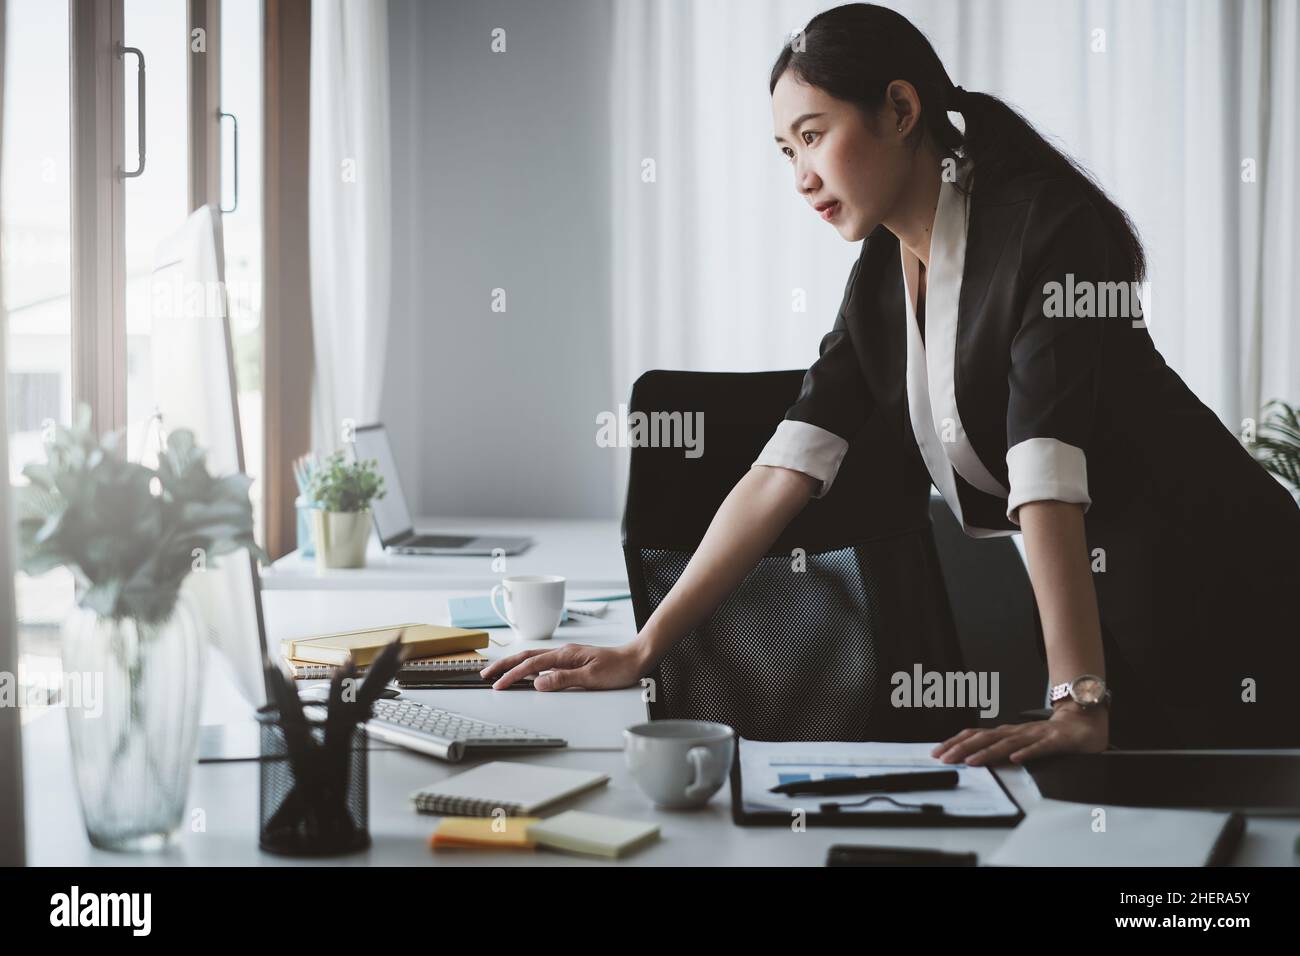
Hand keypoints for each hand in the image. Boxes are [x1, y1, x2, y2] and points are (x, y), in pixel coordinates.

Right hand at [479, 641, 649, 690]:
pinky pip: (543, 662)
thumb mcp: (591, 678)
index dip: (512, 675)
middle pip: (526, 657)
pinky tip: (526, 673)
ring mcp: (566, 656)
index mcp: (565, 655)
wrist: (636, 659)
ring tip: (499, 673)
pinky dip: (528, 667)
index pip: (532, 665)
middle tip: (486, 675)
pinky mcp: (571, 660)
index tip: (498, 685)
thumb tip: (538, 684)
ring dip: (515, 665)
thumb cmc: (618, 668)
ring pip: (533, 658)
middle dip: (505, 666)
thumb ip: (563, 680)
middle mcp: (563, 652)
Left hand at [929, 701, 1108, 765]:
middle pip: (985, 738)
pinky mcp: (1055, 741)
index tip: (936, 752)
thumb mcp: (1017, 742)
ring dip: (988, 752)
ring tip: (971, 761)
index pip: (974, 735)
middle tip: (944, 759)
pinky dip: (1027, 753)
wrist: (1082, 725)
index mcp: (1006, 732)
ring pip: (1008, 743)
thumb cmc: (1047, 736)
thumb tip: (969, 759)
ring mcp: (1035, 735)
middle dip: (962, 748)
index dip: (954, 742)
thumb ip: (997, 749)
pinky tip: (1016, 759)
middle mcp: (1016, 731)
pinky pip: (1040, 748)